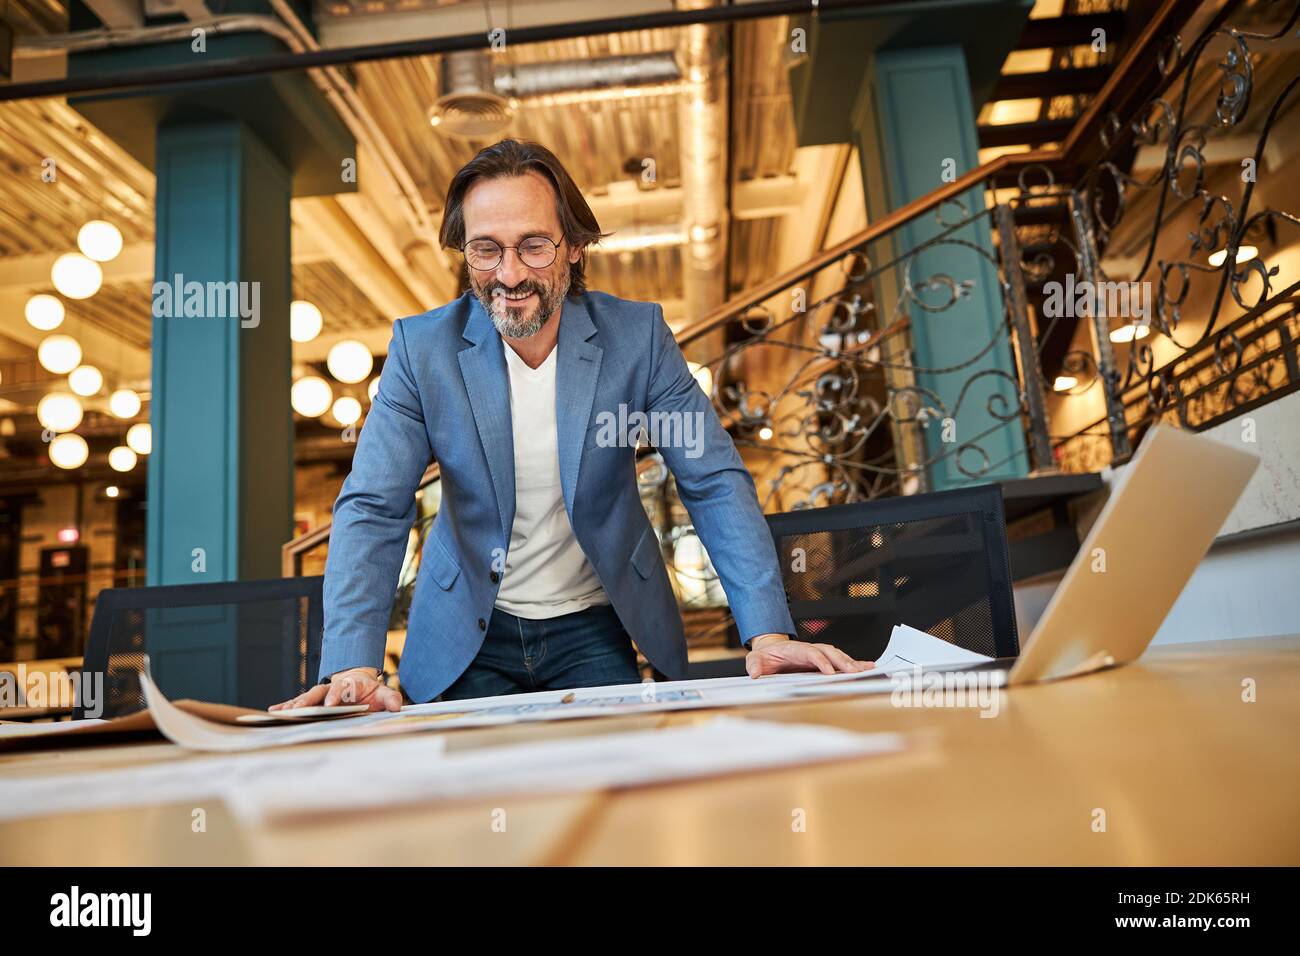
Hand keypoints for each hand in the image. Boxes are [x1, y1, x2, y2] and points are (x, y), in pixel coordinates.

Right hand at [269, 668, 401, 712]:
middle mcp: (330, 688)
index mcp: (347, 685)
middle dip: (308, 701)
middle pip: (317, 693)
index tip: (330, 704)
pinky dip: (286, 706)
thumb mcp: (382, 693)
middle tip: (299, 710)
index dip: (336, 695)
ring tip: (281, 712)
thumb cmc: (369, 690)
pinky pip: (298, 703)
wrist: (358, 682)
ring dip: (294, 705)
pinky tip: (273, 711)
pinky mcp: (313, 701)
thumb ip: (390, 698)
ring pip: (305, 698)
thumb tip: (396, 707)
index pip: (341, 689)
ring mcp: (320, 694)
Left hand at [745, 634, 872, 677]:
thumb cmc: (766, 656)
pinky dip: (854, 663)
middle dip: (842, 661)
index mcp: (795, 649)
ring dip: (851, 663)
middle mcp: (809, 649)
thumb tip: (754, 672)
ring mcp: (817, 654)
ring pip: (837, 656)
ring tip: (865, 670)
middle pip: (829, 652)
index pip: (810, 653)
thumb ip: (754, 664)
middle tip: (853, 672)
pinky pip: (840, 661)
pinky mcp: (822, 660)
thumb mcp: (756, 659)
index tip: (828, 672)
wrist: (770, 649)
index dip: (820, 661)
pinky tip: (867, 667)